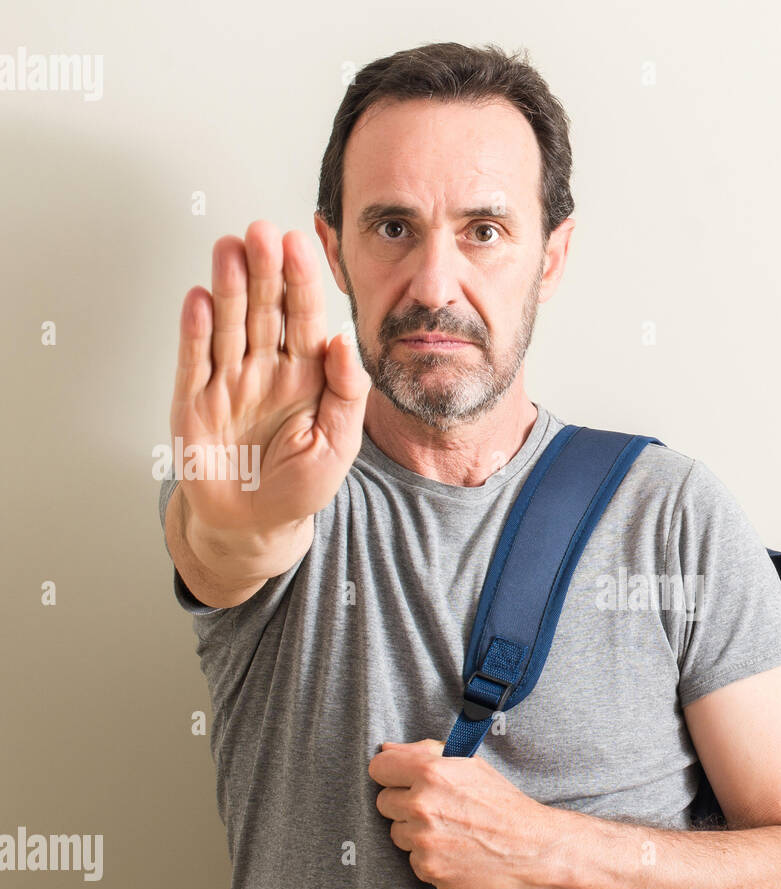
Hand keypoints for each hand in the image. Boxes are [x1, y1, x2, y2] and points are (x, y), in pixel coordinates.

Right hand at [170, 220, 368, 537]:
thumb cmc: (300, 486)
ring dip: (229, 287)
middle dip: (264, 271)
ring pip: (229, 325)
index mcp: (306, 376)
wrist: (254, 526)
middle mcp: (266, 370)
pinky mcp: (194, 401)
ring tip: (231, 248)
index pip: (304, 319)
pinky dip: (196, 331)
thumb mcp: (338, 445)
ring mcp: (228, 382)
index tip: (298, 244)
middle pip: (264, 311)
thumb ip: (346, 394)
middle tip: (262, 231)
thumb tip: (344, 341)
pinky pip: (195, 359)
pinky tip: (200, 299)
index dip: (300, 282)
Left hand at [368, 739, 551, 888]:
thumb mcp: (470, 765)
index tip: (404, 780)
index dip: (391, 773)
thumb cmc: (504, 804)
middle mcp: (421, 805)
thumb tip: (387, 748)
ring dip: (416, 833)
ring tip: (450, 831)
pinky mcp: (428, 869)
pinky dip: (430, 858)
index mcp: (431, 772)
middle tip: (438, 809)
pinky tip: (455, 852)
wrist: (533, 848)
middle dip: (405, 804)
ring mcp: (423, 840)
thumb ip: (424, 752)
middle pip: (384, 803)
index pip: (379, 767)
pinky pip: (413, 860)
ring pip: (397, 833)